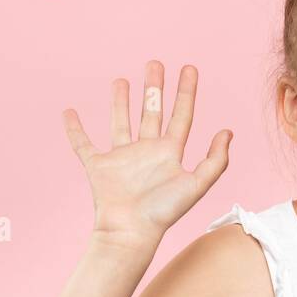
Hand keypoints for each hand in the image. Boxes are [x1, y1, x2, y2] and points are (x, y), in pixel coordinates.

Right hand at [63, 61, 231, 245]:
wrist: (131, 232)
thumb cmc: (164, 212)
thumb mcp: (197, 185)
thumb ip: (215, 160)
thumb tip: (228, 132)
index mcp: (170, 153)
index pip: (182, 115)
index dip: (187, 92)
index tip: (189, 68)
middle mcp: (147, 151)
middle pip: (152, 112)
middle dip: (154, 88)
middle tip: (154, 63)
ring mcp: (122, 159)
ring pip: (121, 122)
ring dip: (120, 102)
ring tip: (121, 80)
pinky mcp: (99, 167)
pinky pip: (83, 145)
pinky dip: (75, 130)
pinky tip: (69, 113)